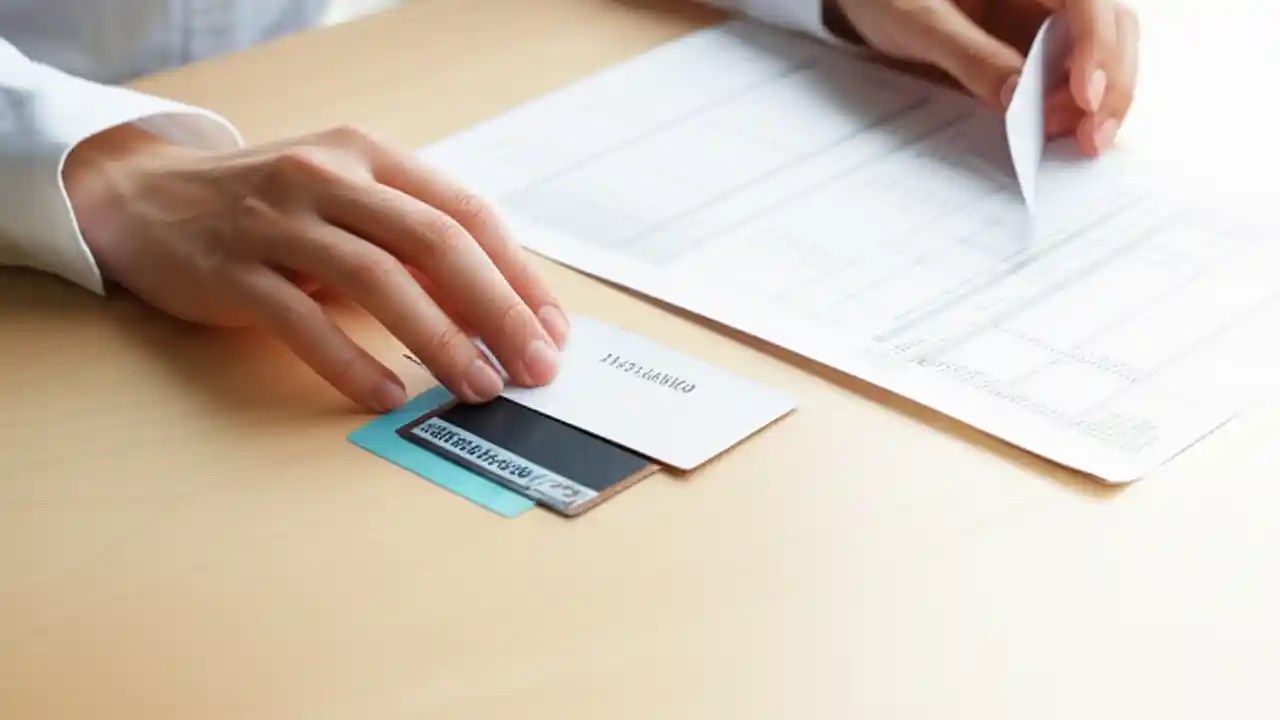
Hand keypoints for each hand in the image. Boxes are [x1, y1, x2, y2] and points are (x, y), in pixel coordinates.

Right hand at [64, 124, 568, 411]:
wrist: (145, 198)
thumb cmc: (271, 209)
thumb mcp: (347, 206)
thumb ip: (412, 247)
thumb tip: (494, 314)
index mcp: (370, 155)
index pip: (466, 213)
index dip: (518, 275)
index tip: (553, 331)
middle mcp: (328, 175)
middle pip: (435, 240)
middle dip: (497, 309)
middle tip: (533, 367)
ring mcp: (277, 219)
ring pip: (378, 278)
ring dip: (439, 339)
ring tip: (477, 387)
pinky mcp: (231, 268)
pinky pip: (301, 321)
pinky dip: (351, 362)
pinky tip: (388, 395)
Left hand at [831, 0, 1138, 155]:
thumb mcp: (918, 23)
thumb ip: (968, 55)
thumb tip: (1017, 99)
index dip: (1096, 46)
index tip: (1086, 97)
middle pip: (1112, 25)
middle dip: (1112, 83)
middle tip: (1093, 139)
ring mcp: (1047, 15)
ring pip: (1104, 49)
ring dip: (1101, 98)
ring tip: (1076, 141)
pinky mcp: (1037, 45)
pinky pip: (1073, 71)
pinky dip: (1076, 104)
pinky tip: (1064, 132)